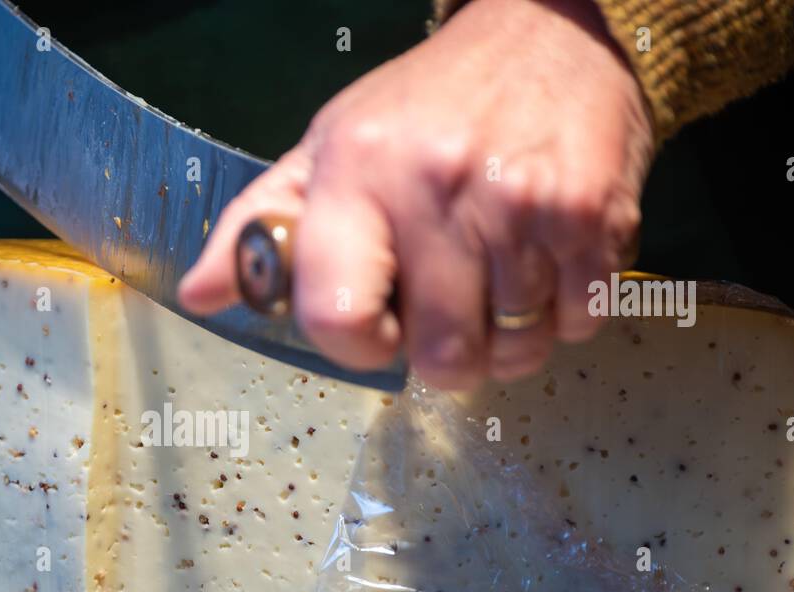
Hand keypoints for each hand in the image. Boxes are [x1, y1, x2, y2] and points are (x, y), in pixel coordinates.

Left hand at [178, 0, 653, 389]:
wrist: (548, 32)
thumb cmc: (424, 108)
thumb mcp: (326, 152)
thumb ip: (260, 228)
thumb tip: (200, 296)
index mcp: (356, 175)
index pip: (338, 317)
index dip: (357, 348)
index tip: (376, 331)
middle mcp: (437, 187)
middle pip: (442, 356)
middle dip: (444, 356)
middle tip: (448, 311)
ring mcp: (521, 203)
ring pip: (516, 350)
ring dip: (508, 338)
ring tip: (498, 284)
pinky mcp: (593, 214)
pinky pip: (578, 324)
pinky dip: (564, 316)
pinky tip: (544, 267)